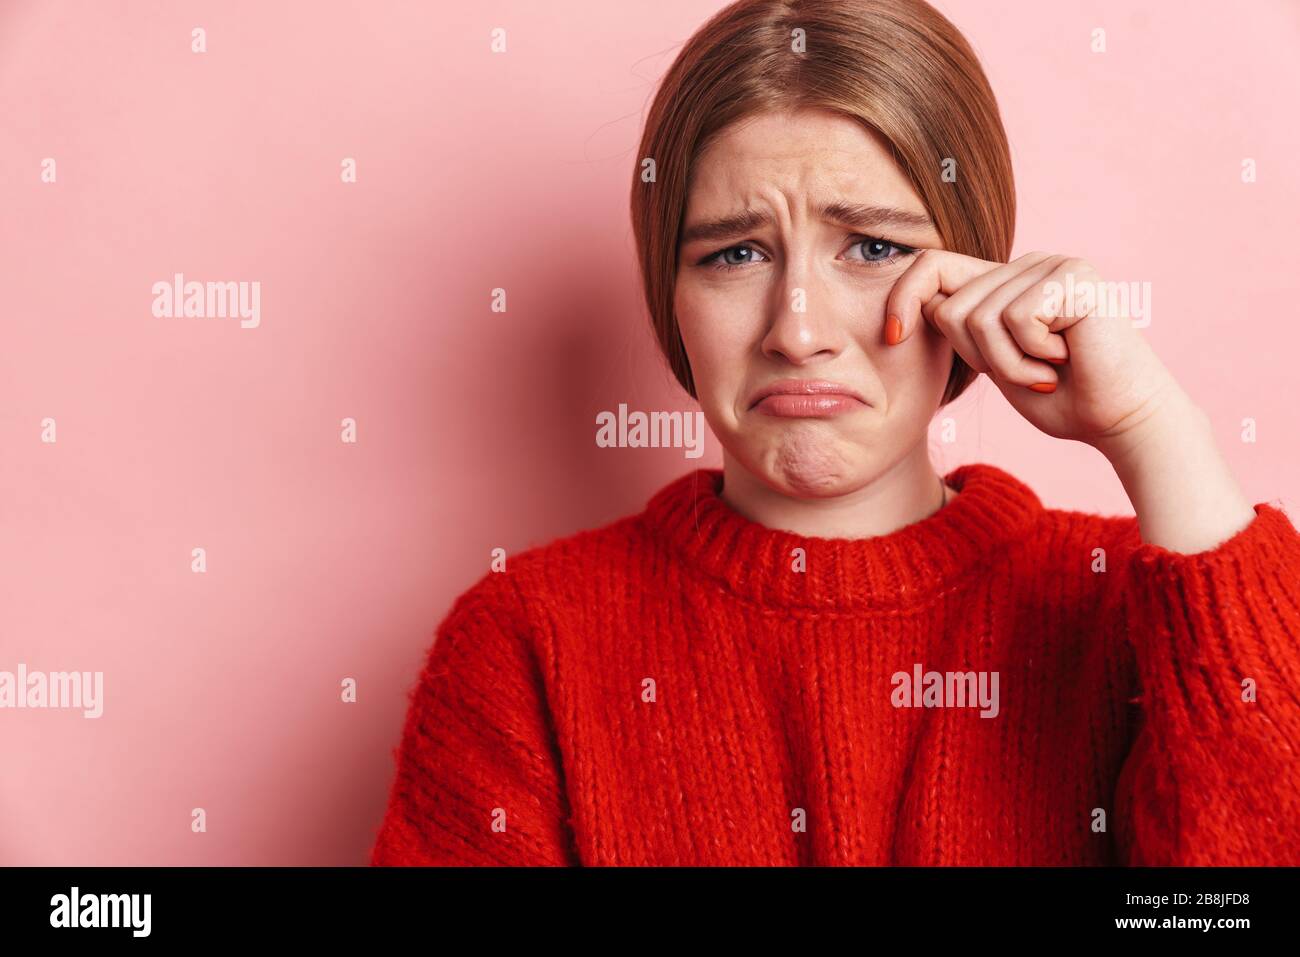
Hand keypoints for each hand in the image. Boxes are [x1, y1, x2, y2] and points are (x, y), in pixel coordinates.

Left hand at [884, 250, 1180, 453]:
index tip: (891, 336)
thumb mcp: (995, 363)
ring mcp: (1052, 265)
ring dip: (1009, 364)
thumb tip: (920, 301)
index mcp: (1006, 282)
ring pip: (980, 317)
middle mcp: (1028, 265)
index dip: (902, 297)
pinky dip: (1031, 357)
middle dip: (980, 357)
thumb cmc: (1062, 399)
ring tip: (1048, 370)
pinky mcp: (1073, 277)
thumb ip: (963, 332)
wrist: (1120, 421)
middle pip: (953, 306)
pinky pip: (1014, 320)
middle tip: (1028, 372)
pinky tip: (1065, 360)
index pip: (933, 268)